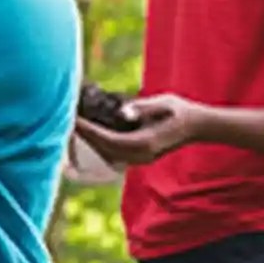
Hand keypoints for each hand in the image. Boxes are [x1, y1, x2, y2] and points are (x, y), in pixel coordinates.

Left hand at [74, 93, 208, 165]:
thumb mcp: (164, 103)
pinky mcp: (139, 157)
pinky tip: (91, 131)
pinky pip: (113, 153)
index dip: (89, 131)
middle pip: (104, 149)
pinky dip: (99, 143)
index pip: (108, 140)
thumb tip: (123, 112)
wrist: (196, 126)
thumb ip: (143, 108)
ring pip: (107, 154)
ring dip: (90, 140)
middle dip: (84, 135)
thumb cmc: (180, 111)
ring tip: (74, 124)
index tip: (73, 119)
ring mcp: (140, 159)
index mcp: (145, 144)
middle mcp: (140, 156)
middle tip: (66, 119)